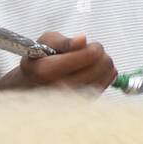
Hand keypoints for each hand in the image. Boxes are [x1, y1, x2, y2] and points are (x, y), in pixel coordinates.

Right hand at [0, 32, 116, 93]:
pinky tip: (90, 71)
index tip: (85, 45)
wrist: (33, 86)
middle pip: (103, 63)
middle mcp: (60, 89)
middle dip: (98, 52)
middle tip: (86, 52)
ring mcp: (74, 100)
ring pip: (108, 72)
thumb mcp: (44, 43)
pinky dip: (105, 73)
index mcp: (45, 71)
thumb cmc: (40, 59)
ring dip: (102, 62)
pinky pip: (109, 81)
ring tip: (87, 61)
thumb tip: (82, 40)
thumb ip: (63, 41)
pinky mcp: (86, 103)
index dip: (93, 47)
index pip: (90, 55)